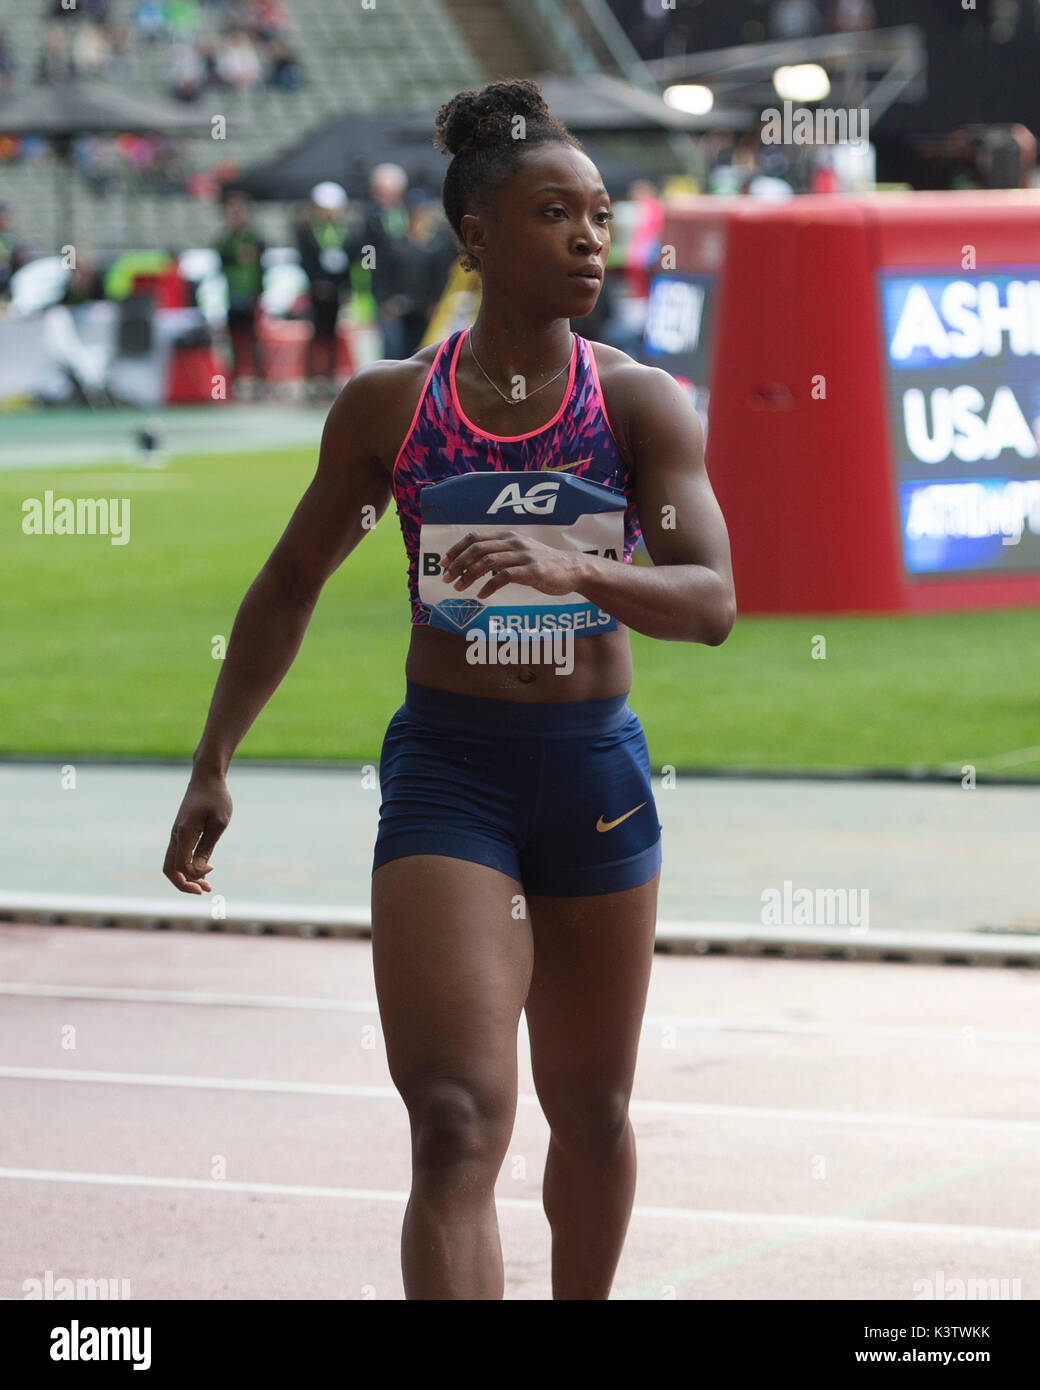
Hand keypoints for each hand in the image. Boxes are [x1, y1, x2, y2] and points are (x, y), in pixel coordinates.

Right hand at [162, 770, 232, 894]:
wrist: (206, 778)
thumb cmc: (216, 798)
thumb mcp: (219, 823)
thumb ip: (207, 847)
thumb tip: (200, 871)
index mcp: (184, 834)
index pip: (181, 866)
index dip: (195, 875)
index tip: (213, 869)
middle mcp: (175, 836)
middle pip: (169, 870)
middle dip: (184, 884)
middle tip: (205, 891)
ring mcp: (176, 835)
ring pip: (172, 864)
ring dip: (186, 877)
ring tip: (207, 886)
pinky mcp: (180, 833)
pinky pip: (178, 856)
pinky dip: (187, 867)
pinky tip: (205, 869)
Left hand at [441, 529, 583, 599]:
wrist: (573, 569)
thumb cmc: (543, 563)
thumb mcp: (520, 552)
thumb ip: (500, 553)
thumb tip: (473, 561)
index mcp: (508, 536)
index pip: (475, 537)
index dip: (456, 549)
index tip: (443, 563)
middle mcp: (514, 543)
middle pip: (477, 549)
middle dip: (458, 564)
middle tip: (446, 579)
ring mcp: (523, 556)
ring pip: (488, 562)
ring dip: (469, 576)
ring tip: (459, 588)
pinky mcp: (532, 571)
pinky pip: (504, 577)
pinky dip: (489, 586)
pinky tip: (482, 595)